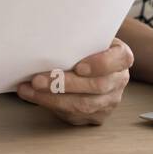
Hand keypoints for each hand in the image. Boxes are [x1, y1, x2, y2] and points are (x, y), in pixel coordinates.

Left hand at [16, 39, 133, 125]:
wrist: (92, 64)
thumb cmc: (87, 48)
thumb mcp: (88, 38)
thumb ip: (78, 39)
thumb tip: (49, 40)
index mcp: (122, 57)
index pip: (118, 59)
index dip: (100, 64)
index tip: (78, 67)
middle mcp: (119, 80)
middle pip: (97, 86)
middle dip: (64, 84)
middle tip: (38, 80)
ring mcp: (110, 101)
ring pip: (84, 105)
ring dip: (52, 99)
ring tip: (30, 90)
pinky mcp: (97, 116)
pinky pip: (75, 116)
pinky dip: (51, 106)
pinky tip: (34, 97)